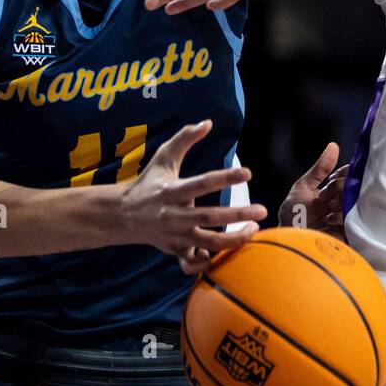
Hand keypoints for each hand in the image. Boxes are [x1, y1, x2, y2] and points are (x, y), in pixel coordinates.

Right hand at [119, 119, 265, 273]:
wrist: (123, 215)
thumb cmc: (148, 183)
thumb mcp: (163, 157)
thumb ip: (184, 139)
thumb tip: (208, 123)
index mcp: (171, 191)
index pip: (202, 183)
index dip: (225, 177)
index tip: (248, 172)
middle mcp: (173, 215)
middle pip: (209, 217)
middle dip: (238, 214)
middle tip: (262, 210)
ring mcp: (174, 235)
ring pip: (208, 243)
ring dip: (233, 240)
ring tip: (253, 230)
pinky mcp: (174, 250)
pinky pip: (193, 263)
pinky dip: (207, 262)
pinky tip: (222, 252)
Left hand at [279, 142, 348, 241]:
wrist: (289, 238)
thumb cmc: (294, 213)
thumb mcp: (304, 186)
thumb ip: (320, 168)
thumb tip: (333, 145)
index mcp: (332, 189)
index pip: (347, 175)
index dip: (344, 173)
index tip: (331, 178)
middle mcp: (341, 201)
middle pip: (352, 186)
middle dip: (338, 188)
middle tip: (325, 196)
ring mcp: (345, 215)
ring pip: (354, 201)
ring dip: (339, 203)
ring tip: (327, 208)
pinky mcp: (347, 230)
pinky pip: (353, 219)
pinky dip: (340, 217)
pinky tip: (328, 220)